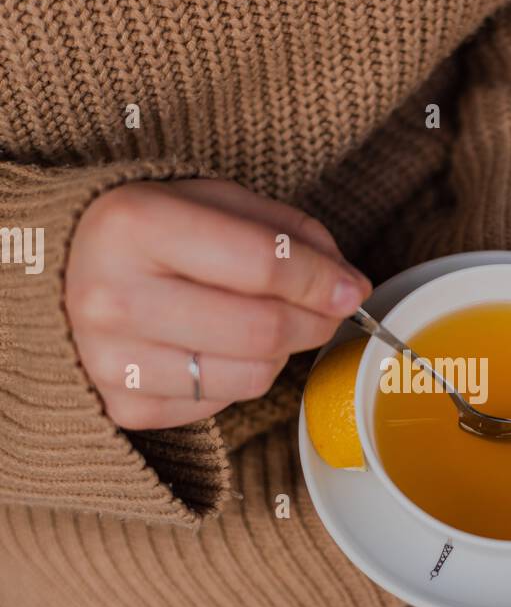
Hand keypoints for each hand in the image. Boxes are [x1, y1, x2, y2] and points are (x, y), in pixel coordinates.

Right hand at [65, 178, 370, 429]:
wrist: (63, 272)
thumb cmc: (149, 231)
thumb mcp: (211, 200)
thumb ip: (286, 232)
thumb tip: (347, 285)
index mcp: (134, 225)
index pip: (261, 264)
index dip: (322, 280)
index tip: (352, 287)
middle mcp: (113, 296)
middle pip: (261, 329)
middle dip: (315, 322)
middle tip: (327, 311)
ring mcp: (113, 359)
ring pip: (250, 376)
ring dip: (279, 353)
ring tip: (266, 324)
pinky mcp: (123, 405)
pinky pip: (221, 404)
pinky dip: (238, 378)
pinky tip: (218, 348)